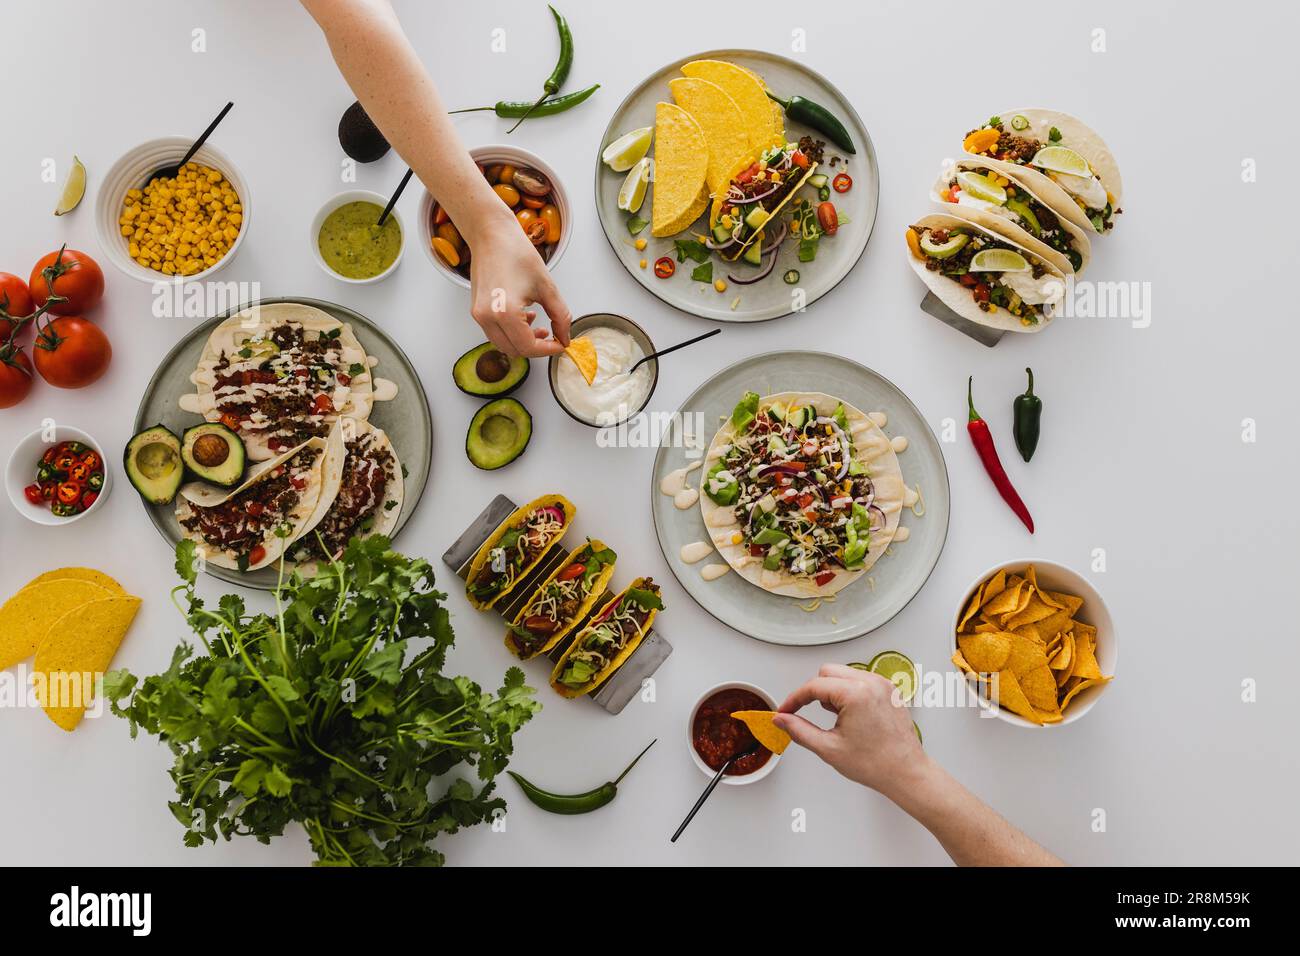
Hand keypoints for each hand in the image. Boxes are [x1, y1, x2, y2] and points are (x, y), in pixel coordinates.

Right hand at [468, 210, 571, 357]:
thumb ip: (560, 316)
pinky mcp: (476, 311)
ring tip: (537, 324)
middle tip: (552, 336)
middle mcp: (487, 317)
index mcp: (505, 311)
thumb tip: (565, 336)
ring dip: (523, 341)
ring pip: (504, 345)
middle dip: (536, 347)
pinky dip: (511, 333)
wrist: (491, 234)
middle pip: (515, 350)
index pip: (528, 346)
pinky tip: (523, 317)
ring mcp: (479, 315)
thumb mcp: (547, 286)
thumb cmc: (516, 252)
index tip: (561, 343)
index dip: (548, 349)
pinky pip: (495, 333)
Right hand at [774, 663, 925, 796]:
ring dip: (833, 691)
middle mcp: (871, 683)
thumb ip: (799, 730)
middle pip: (827, 672)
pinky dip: (849, 692)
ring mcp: (883, 685)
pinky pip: (861, 680)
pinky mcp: (889, 691)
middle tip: (811, 714)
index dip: (794, 699)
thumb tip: (782, 720)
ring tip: (838, 720)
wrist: (906, 773)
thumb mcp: (828, 748)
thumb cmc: (876, 764)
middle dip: (814, 692)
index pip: (813, 686)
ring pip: (844, 674)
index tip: (786, 711)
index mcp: (855, 694)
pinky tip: (852, 716)